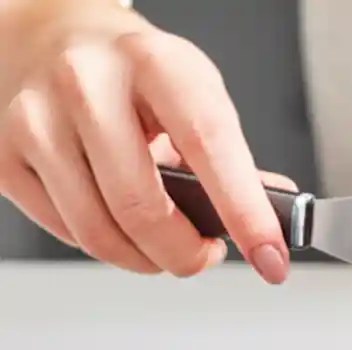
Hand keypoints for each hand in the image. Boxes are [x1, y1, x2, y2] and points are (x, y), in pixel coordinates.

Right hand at [0, 0, 290, 281]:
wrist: (48, 34)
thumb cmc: (132, 70)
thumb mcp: (193, 91)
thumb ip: (233, 158)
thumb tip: (271, 217)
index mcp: (154, 63)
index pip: (210, 148)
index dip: (246, 215)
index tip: (271, 259)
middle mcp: (87, 84)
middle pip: (144, 209)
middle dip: (187, 255)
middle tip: (203, 255)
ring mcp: (36, 119)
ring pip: (100, 234)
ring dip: (146, 259)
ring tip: (165, 243)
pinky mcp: (4, 155)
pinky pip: (66, 233)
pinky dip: (104, 244)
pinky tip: (117, 220)